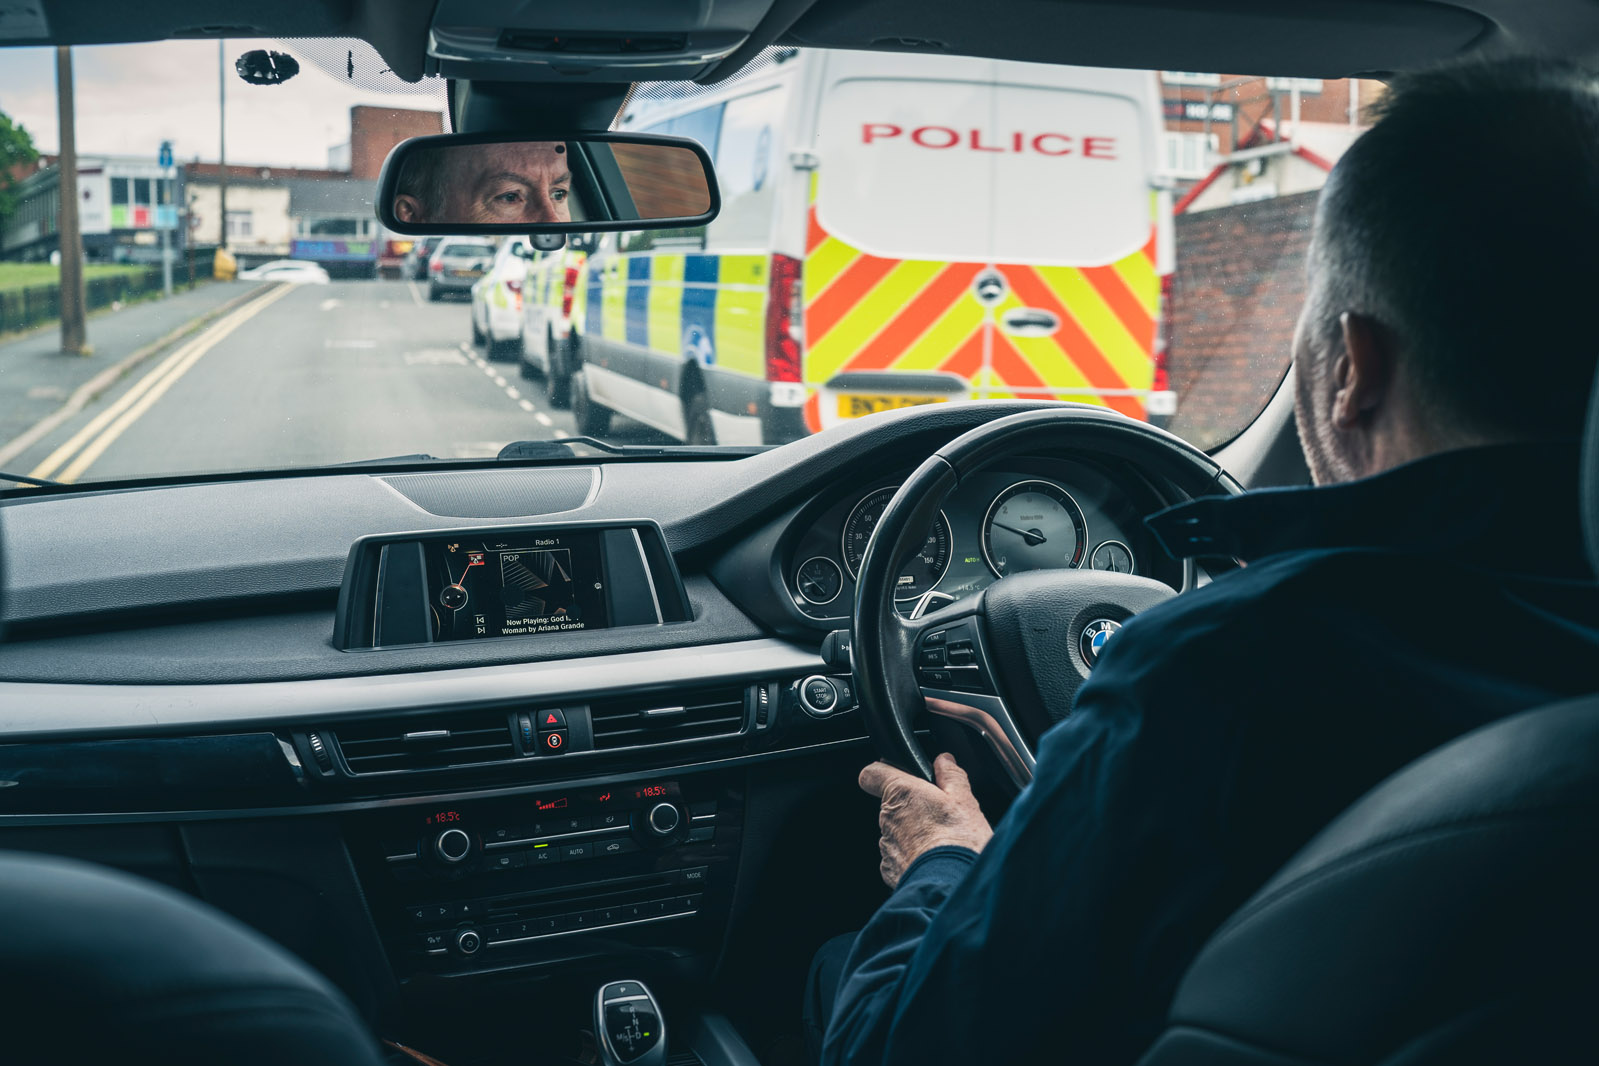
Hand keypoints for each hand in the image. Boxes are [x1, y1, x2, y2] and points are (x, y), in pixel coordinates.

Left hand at [859, 752, 992, 888]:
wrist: (951, 886)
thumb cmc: (959, 842)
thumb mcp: (964, 800)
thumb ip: (951, 775)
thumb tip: (944, 761)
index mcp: (901, 793)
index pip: (872, 774)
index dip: (883, 772)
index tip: (897, 774)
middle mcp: (887, 818)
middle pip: (892, 804)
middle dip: (912, 807)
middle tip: (939, 816)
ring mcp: (886, 846)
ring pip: (896, 832)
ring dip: (913, 833)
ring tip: (941, 842)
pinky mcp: (890, 870)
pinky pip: (899, 856)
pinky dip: (913, 856)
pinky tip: (934, 861)